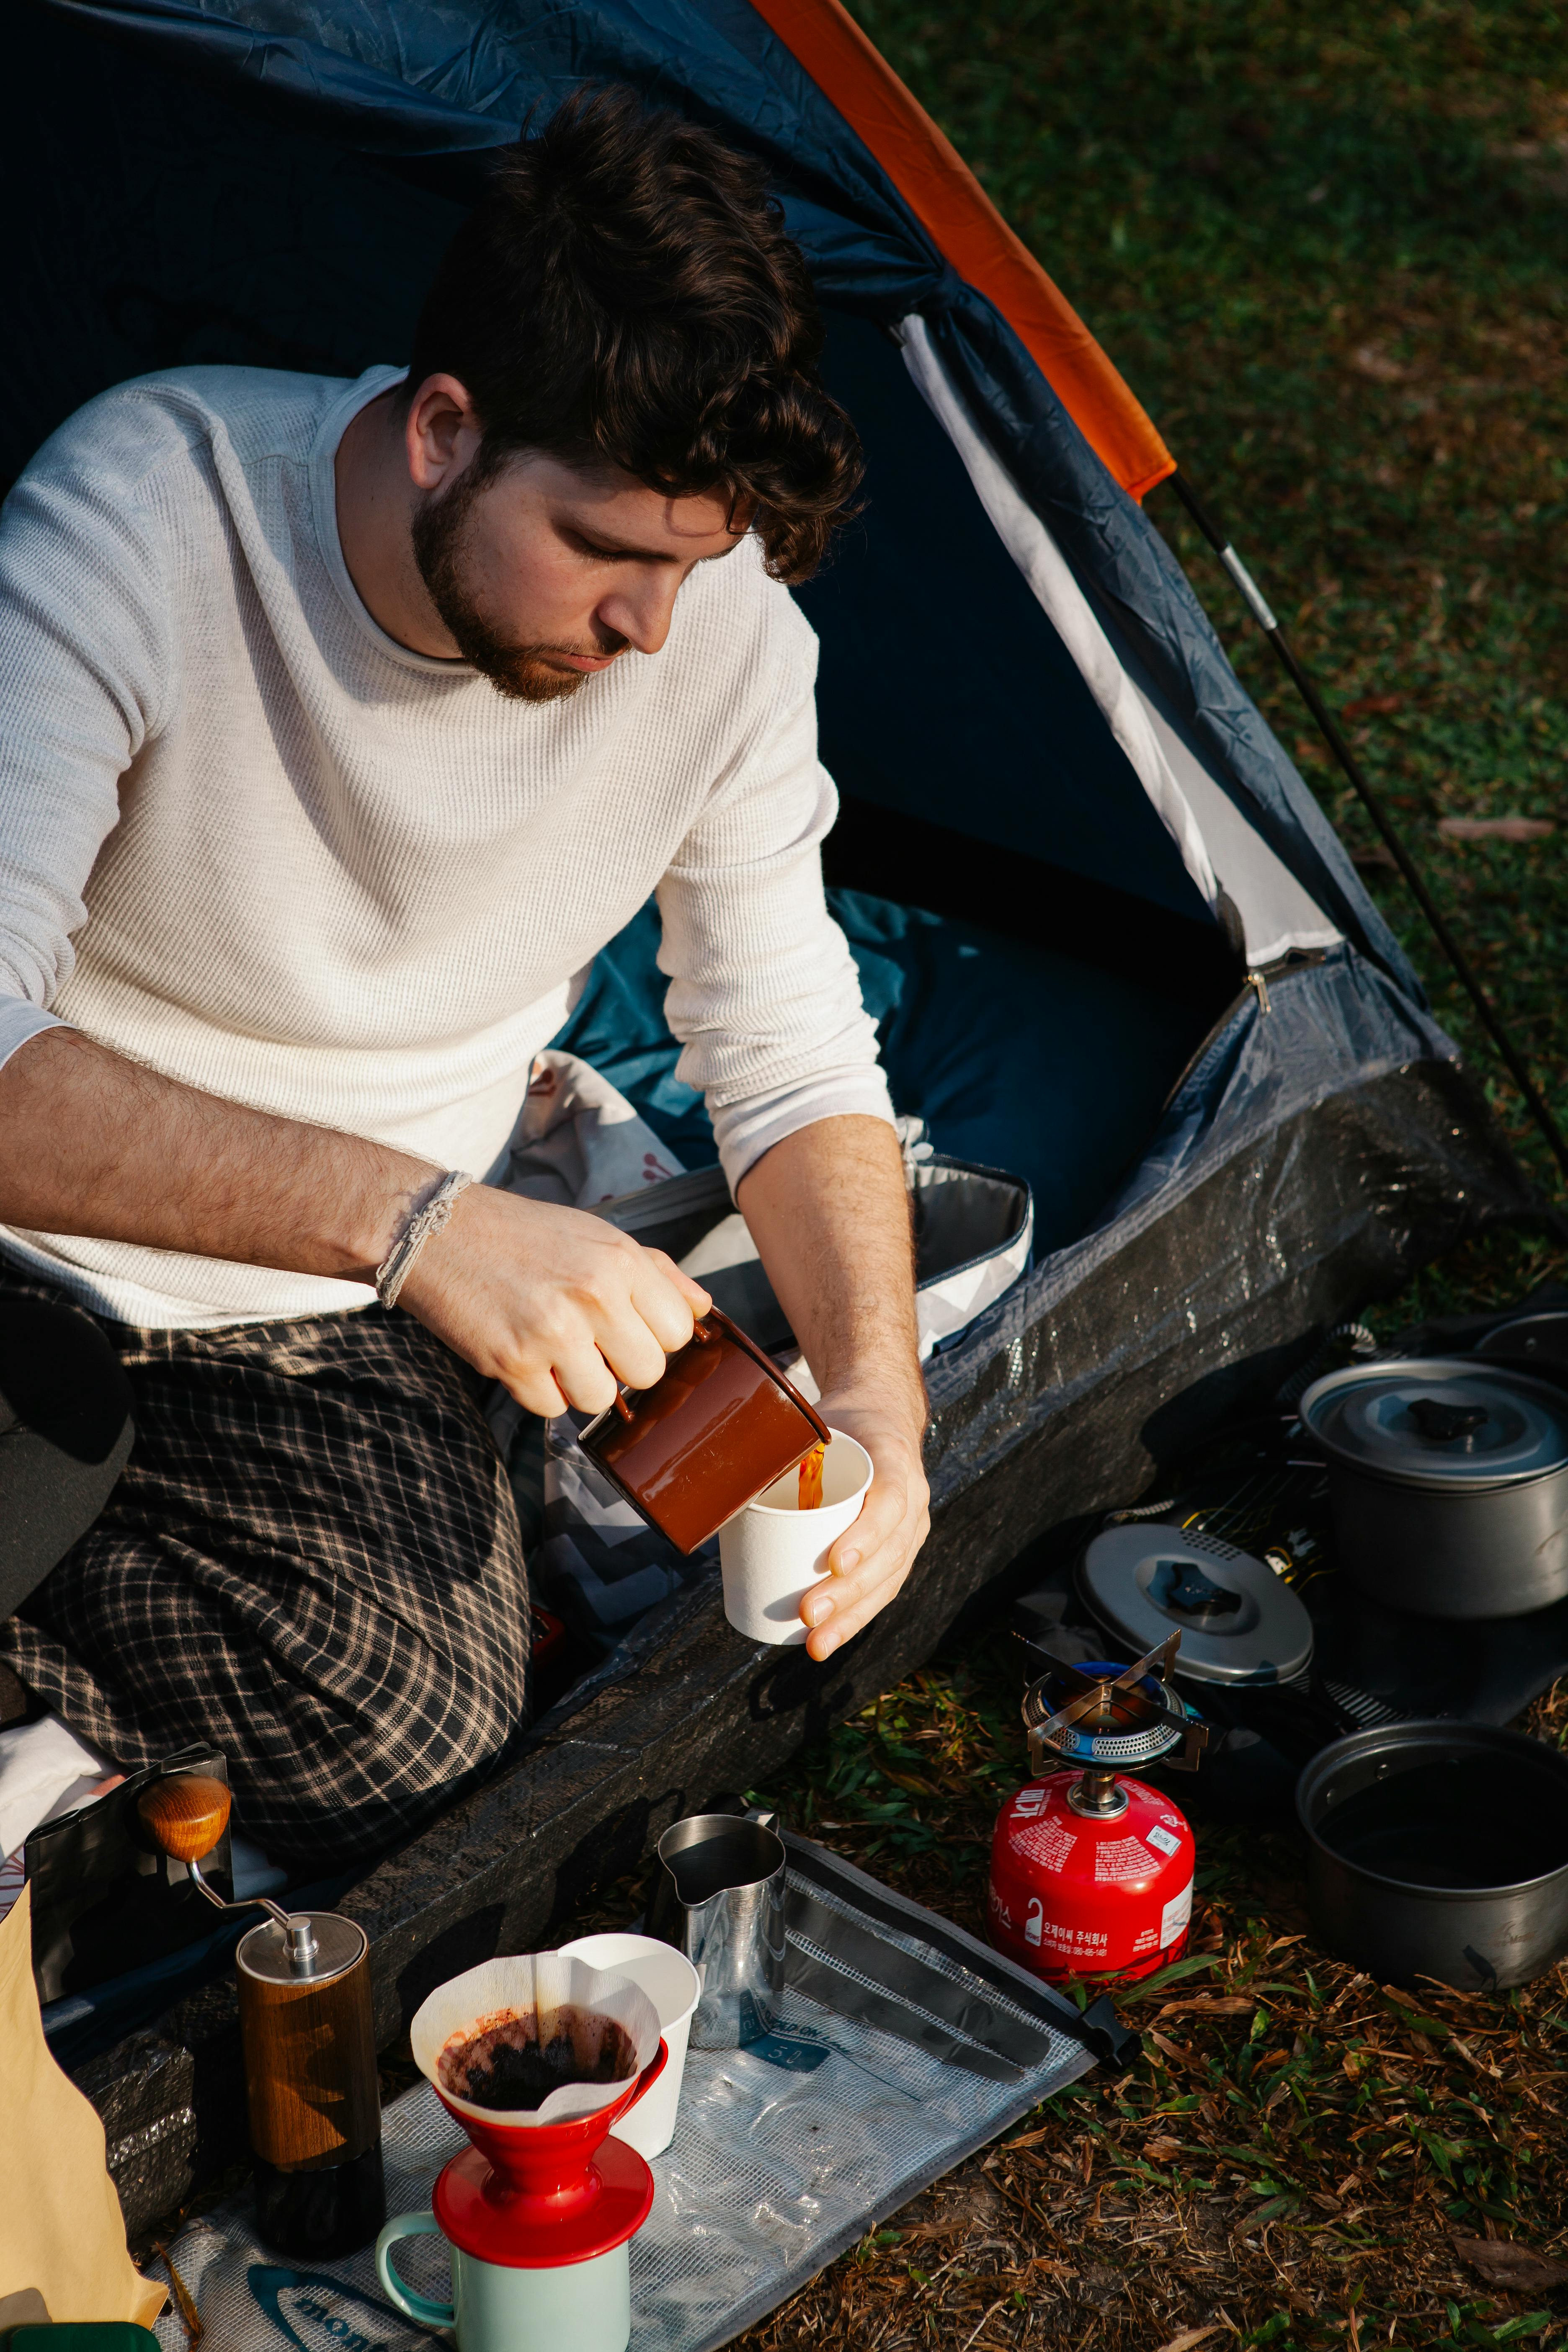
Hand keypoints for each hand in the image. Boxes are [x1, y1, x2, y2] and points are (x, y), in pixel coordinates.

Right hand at [398, 1184, 710, 1416]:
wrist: (436, 1230)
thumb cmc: (522, 1234)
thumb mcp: (596, 1235)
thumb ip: (656, 1271)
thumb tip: (704, 1309)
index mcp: (621, 1260)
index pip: (679, 1332)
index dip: (655, 1337)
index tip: (626, 1326)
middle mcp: (594, 1294)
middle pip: (648, 1372)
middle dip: (621, 1365)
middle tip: (589, 1341)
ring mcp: (553, 1332)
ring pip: (601, 1399)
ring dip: (579, 1383)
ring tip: (553, 1346)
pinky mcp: (513, 1363)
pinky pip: (552, 1409)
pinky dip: (540, 1391)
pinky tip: (523, 1353)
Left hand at [800, 1393, 929, 1660]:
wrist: (883, 1416)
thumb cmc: (841, 1424)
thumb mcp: (817, 1421)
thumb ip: (781, 1444)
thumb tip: (717, 1478)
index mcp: (895, 1457)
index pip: (890, 1501)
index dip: (866, 1536)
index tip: (834, 1563)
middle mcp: (914, 1497)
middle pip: (889, 1553)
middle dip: (848, 1592)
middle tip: (807, 1614)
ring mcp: (913, 1528)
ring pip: (888, 1581)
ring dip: (851, 1617)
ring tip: (815, 1643)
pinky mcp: (901, 1550)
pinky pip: (884, 1589)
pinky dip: (855, 1617)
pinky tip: (827, 1639)